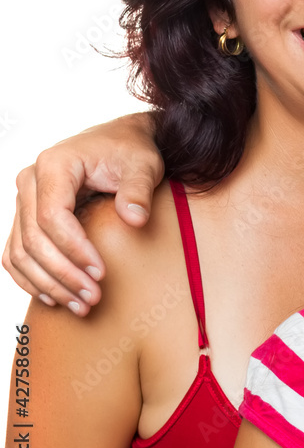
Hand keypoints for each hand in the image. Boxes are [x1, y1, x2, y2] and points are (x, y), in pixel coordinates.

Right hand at [3, 113, 162, 314]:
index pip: (52, 217)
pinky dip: (32, 278)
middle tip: (92, 298)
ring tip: (80, 305)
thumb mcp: (143, 164)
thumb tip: (136, 220)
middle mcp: (30, 182)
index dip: (74, 249)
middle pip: (33, 239)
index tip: (100, 273)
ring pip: (20, 252)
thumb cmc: (132, 151)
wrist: (121, 142)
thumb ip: (139, 189)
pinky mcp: (27, 216)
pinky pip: (17, 253)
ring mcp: (25, 200)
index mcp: (54, 165)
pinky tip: (57, 298)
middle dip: (63, 274)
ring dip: (48, 284)